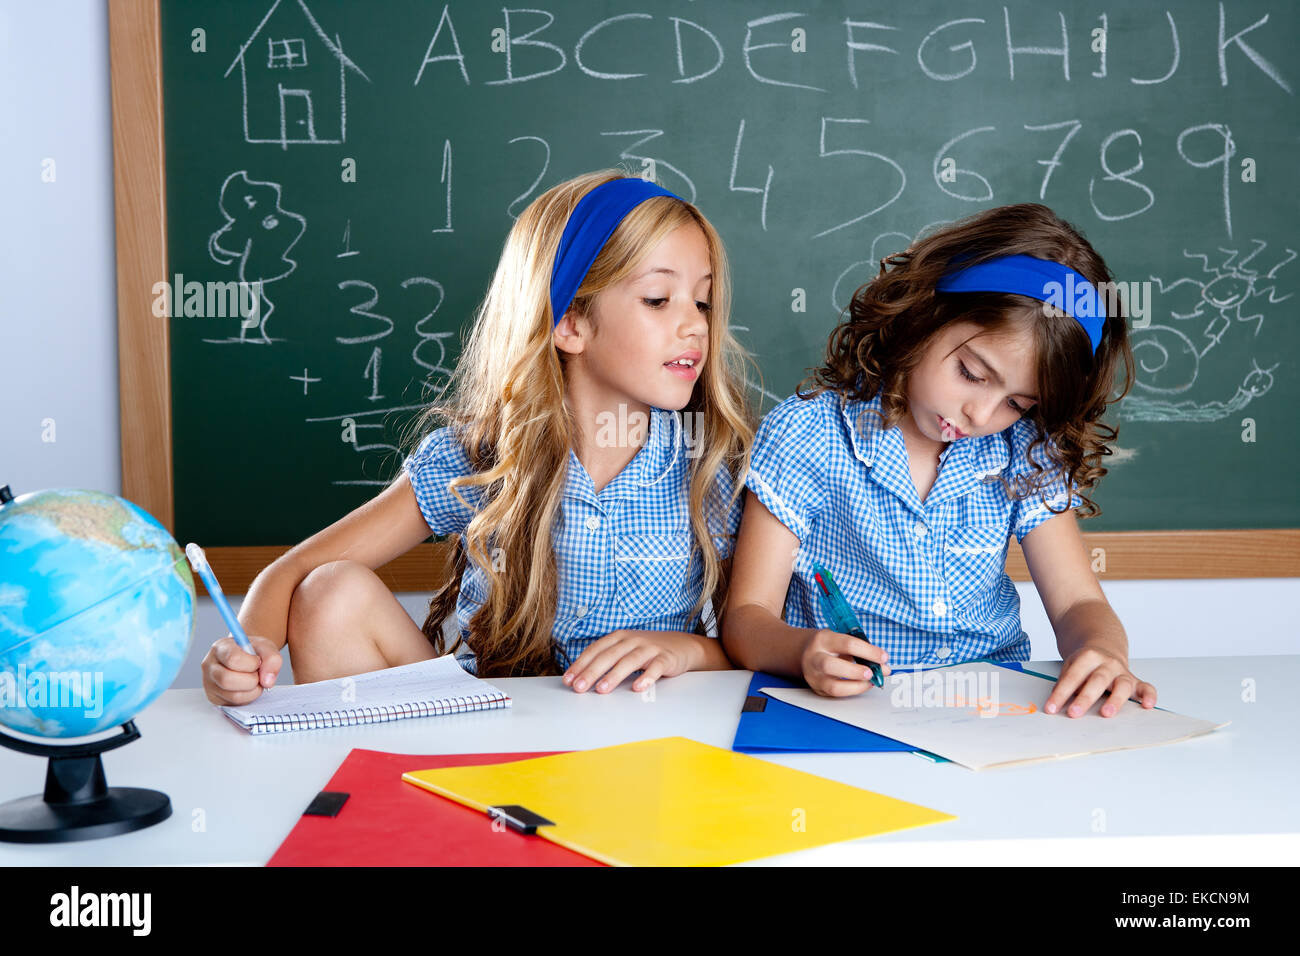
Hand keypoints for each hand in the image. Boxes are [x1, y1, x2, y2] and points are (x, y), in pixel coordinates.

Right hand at [202, 635, 282, 705]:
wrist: (247, 658)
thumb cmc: (253, 652)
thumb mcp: (266, 647)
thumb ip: (271, 658)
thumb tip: (267, 681)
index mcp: (220, 648)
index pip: (232, 658)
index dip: (251, 663)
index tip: (258, 661)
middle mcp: (210, 665)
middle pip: (227, 679)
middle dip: (251, 679)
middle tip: (257, 674)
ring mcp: (210, 684)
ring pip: (233, 695)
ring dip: (252, 690)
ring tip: (255, 681)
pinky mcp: (215, 698)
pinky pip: (234, 704)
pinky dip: (248, 697)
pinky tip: (249, 688)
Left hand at [562, 630, 699, 693]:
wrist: (681, 645)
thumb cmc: (647, 650)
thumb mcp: (625, 650)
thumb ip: (607, 660)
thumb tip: (581, 678)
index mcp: (619, 637)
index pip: (595, 650)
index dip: (580, 664)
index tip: (568, 679)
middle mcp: (632, 640)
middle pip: (609, 655)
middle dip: (592, 671)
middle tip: (579, 687)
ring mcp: (649, 648)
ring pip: (630, 660)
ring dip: (614, 675)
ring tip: (602, 689)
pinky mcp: (665, 658)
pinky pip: (655, 668)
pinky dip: (646, 677)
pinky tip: (638, 688)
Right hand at [801, 629, 890, 697]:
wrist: (806, 652)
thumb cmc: (830, 646)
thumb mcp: (843, 640)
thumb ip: (864, 652)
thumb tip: (884, 668)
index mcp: (823, 639)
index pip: (847, 644)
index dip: (868, 651)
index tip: (883, 657)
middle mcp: (815, 657)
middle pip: (831, 665)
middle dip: (855, 671)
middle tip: (871, 673)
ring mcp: (813, 675)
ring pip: (832, 686)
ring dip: (856, 686)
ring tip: (870, 682)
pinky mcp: (817, 688)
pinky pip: (835, 694)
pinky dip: (852, 691)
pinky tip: (862, 685)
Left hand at [1045, 644, 1156, 717]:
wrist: (1103, 647)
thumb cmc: (1084, 663)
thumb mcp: (1071, 666)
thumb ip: (1066, 682)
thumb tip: (1056, 704)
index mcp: (1088, 657)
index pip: (1073, 677)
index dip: (1061, 693)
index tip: (1051, 708)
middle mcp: (1107, 663)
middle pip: (1097, 680)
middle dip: (1085, 698)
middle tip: (1074, 713)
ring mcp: (1122, 672)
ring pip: (1121, 685)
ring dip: (1115, 700)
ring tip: (1106, 713)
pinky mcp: (1135, 681)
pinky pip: (1146, 687)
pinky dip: (1149, 696)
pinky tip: (1147, 706)